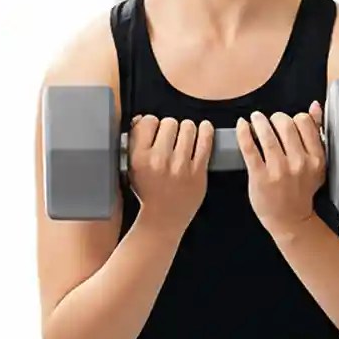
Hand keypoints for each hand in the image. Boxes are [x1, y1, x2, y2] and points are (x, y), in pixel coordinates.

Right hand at [127, 115, 213, 235]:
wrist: (163, 219)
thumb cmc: (148, 193)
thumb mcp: (131, 168)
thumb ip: (135, 143)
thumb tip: (142, 119)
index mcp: (139, 157)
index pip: (149, 121)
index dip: (154, 124)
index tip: (157, 131)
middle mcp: (160, 160)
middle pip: (170, 122)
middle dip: (172, 128)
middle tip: (172, 139)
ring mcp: (180, 166)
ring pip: (189, 127)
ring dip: (188, 130)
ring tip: (186, 138)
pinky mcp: (198, 172)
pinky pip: (205, 141)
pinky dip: (206, 131)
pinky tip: (205, 128)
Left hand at [236, 101, 325, 237]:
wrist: (290, 221)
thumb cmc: (302, 191)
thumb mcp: (316, 164)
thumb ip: (316, 134)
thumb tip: (315, 106)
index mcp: (316, 158)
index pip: (304, 122)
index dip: (293, 118)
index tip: (286, 124)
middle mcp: (299, 163)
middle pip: (285, 124)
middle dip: (275, 118)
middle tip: (269, 121)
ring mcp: (278, 170)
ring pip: (267, 134)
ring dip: (259, 121)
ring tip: (255, 120)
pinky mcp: (260, 176)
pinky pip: (249, 147)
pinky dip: (243, 132)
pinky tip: (242, 125)